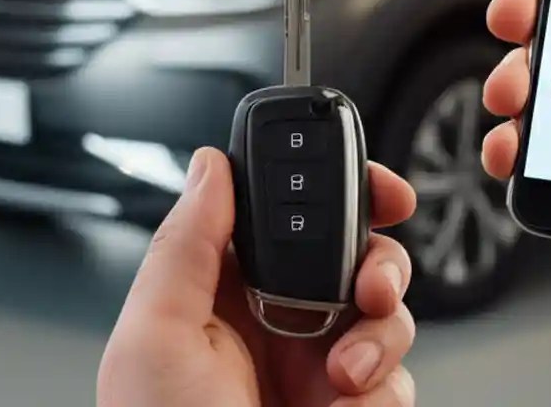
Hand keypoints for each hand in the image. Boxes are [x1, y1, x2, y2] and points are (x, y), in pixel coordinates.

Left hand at [98, 148, 417, 406]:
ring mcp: (318, 364)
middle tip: (370, 282)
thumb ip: (185, 245)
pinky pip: (397, 374)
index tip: (369, 183)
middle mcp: (277, 319)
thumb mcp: (153, 338)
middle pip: (353, 251)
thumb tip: (210, 168)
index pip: (285, 213)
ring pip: (386, 309)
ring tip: (346, 370)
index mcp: (222, 289)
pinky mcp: (353, 405)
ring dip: (381, 330)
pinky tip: (346, 404)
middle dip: (377, 257)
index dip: (331, 187)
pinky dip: (383, 387)